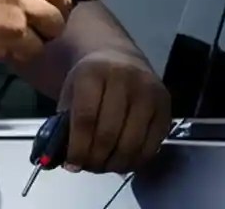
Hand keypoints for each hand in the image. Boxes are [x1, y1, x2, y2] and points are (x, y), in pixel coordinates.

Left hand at [59, 49, 171, 173]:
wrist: (120, 57)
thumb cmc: (90, 79)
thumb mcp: (70, 90)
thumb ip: (63, 121)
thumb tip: (58, 159)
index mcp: (93, 72)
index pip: (86, 117)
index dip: (78, 146)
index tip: (71, 164)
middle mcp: (124, 78)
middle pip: (109, 132)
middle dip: (96, 158)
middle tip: (87, 167)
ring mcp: (148, 92)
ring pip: (132, 142)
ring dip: (116, 163)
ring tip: (103, 166)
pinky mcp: (166, 106)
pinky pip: (152, 144)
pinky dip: (136, 160)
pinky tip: (123, 161)